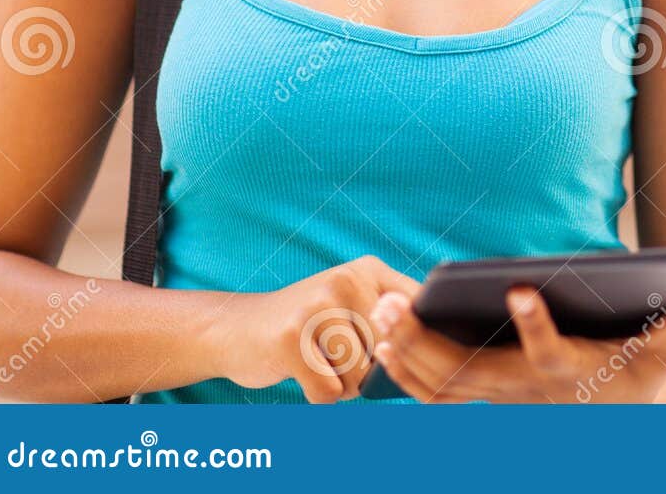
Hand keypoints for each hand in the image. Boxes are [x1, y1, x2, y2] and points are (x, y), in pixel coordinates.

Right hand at [209, 255, 418, 402]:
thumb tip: (430, 349)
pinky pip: (329, 392)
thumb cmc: (307, 325)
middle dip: (366, 370)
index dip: (408, 346)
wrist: (235, 328)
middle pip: (386, 355)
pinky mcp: (290, 338)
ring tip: (318, 360)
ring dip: (341, 384)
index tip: (388, 351)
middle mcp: (347, 280)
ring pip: (359, 378)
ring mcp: (317, 306)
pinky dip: (318, 394)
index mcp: (370, 271)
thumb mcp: (352, 303)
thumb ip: (392, 318)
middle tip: (334, 354)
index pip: (416, 315)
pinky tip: (301, 371)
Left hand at [369, 270, 665, 403]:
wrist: (615, 419)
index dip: (535, 323)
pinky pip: (434, 394)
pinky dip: (405, 371)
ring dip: (405, 353)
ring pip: (441, 387)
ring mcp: (499, 400)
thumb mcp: (665, 349)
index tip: (519, 289)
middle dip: (425, 340)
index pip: (550, 350)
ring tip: (379, 313)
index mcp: (569, 370)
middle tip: (393, 302)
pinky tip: (383, 340)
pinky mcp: (484, 400)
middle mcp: (526, 390)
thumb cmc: (637, 375)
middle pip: (468, 374)